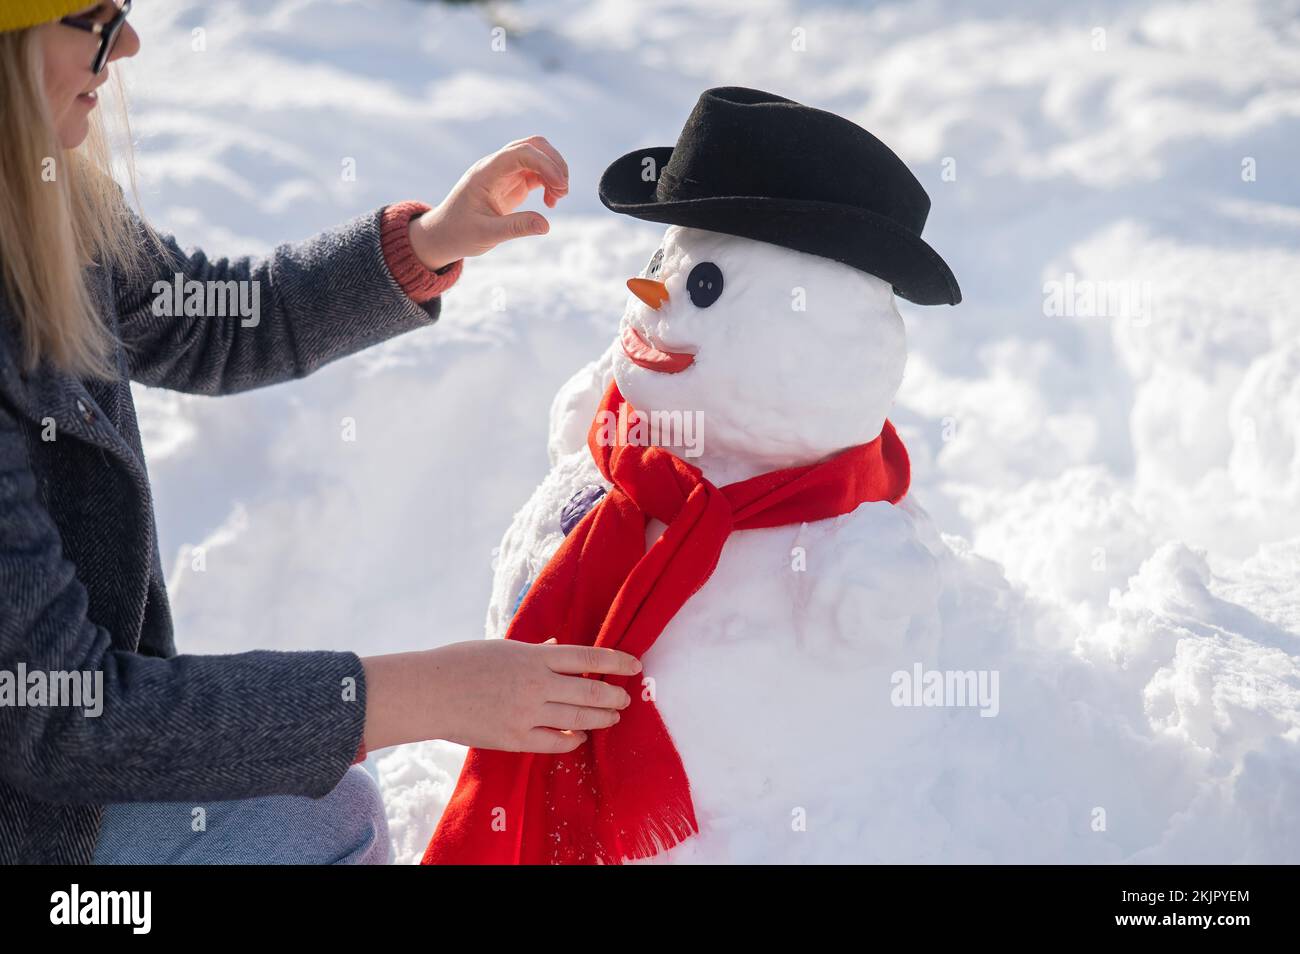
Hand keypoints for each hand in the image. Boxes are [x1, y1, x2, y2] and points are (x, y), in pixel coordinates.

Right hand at [361, 639, 639, 754]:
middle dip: (613, 696)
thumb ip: (535, 651)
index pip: (588, 658)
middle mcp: (537, 685)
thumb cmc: (462, 662)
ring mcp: (527, 714)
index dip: (616, 662)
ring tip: (612, 718)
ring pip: (578, 719)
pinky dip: (572, 739)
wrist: (429, 691)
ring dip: (601, 719)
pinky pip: (555, 742)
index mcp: (535, 657)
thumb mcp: (503, 647)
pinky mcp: (515, 738)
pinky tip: (578, 736)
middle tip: (625, 699)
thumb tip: (557, 646)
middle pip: (591, 692)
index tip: (635, 666)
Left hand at [409, 136, 569, 270]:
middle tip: (563, 192)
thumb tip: (546, 225)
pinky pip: (537, 171)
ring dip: (554, 172)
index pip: (520, 152)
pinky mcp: (512, 182)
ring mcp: (505, 172)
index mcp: (486, 172)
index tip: (560, 186)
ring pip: (538, 155)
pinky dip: (549, 182)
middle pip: (533, 145)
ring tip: (558, 198)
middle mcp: (496, 166)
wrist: (445, 234)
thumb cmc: (459, 233)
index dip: (545, 164)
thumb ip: (515, 228)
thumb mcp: (486, 234)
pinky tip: (550, 201)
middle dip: (554, 163)